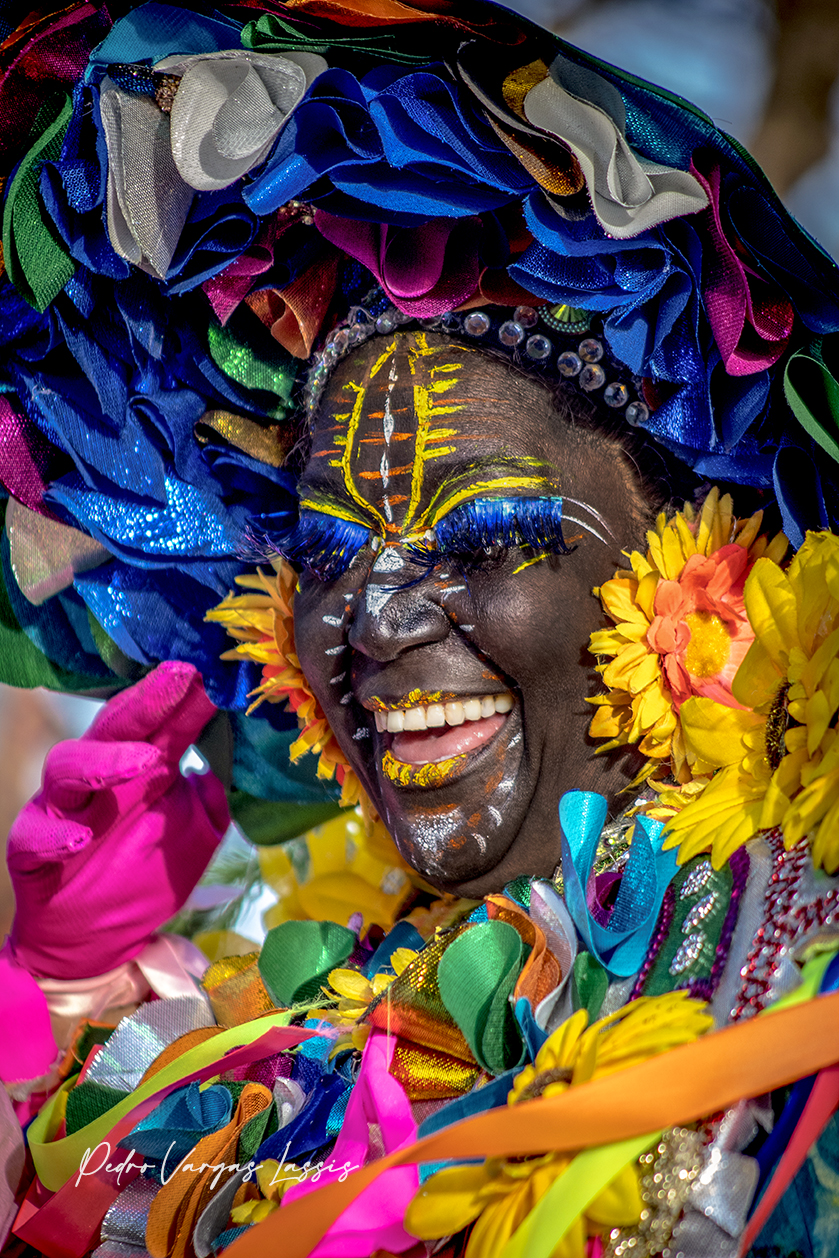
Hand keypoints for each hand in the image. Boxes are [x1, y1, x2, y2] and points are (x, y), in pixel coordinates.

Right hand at [7, 661, 228, 979]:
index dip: (184, 698)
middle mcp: (98, 778)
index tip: (213, 671)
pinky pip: (36, 836)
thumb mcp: (190, 838)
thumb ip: (206, 802)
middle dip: (148, 702)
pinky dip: (59, 835)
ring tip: (146, 759)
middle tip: (181, 680)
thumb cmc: (141, 875)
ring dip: (107, 760)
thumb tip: (217, 770)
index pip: (162, 725)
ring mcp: (62, 809)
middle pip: (115, 728)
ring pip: (69, 767)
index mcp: (137, 769)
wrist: (92, 939)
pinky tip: (81, 837)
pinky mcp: (31, 847)